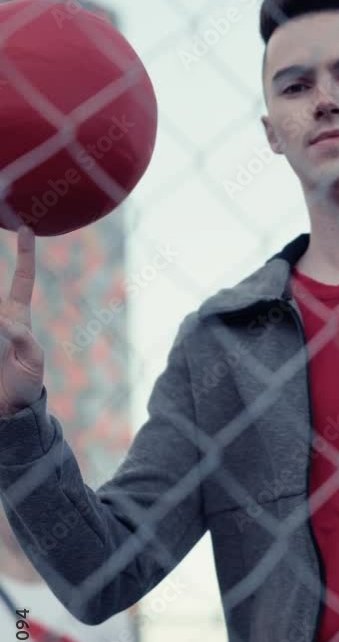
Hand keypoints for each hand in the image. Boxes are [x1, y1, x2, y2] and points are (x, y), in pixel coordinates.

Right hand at [0, 226, 43, 415]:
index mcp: (16, 318)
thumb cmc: (25, 385)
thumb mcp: (32, 360)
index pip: (21, 279)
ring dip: (1, 315)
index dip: (25, 255)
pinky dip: (1, 326)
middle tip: (6, 310)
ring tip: (4, 335)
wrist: (7, 412)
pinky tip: (1, 339)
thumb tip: (3, 321)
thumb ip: (22, 338)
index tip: (26, 229)